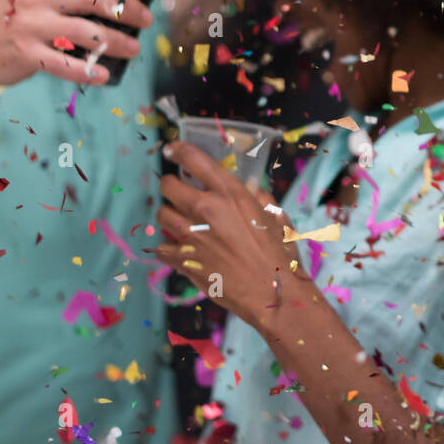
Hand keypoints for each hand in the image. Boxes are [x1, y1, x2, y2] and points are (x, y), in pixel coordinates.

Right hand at [0, 0, 153, 90]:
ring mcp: (32, 26)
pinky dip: (88, 71)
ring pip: (86, 33)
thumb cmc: (9, 18)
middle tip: (146, 19)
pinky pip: (65, 64)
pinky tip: (104, 75)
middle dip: (126, 7)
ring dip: (116, 42)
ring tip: (134, 49)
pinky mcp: (28, 55)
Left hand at [155, 141, 298, 328]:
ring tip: (180, 221)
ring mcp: (191, 235)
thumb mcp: (277, 218)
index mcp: (231, 193)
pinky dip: (168, 246)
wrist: (272, 294)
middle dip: (171, 185)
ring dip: (169, 215)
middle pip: (168, 185)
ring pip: (162, 214)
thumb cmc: (281, 254)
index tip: (172, 150)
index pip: (194, 159)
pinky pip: (162, 246)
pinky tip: (179, 249)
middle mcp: (206, 209)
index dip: (178, 150)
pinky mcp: (182, 260)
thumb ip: (260, 199)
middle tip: (178, 191)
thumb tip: (250, 189)